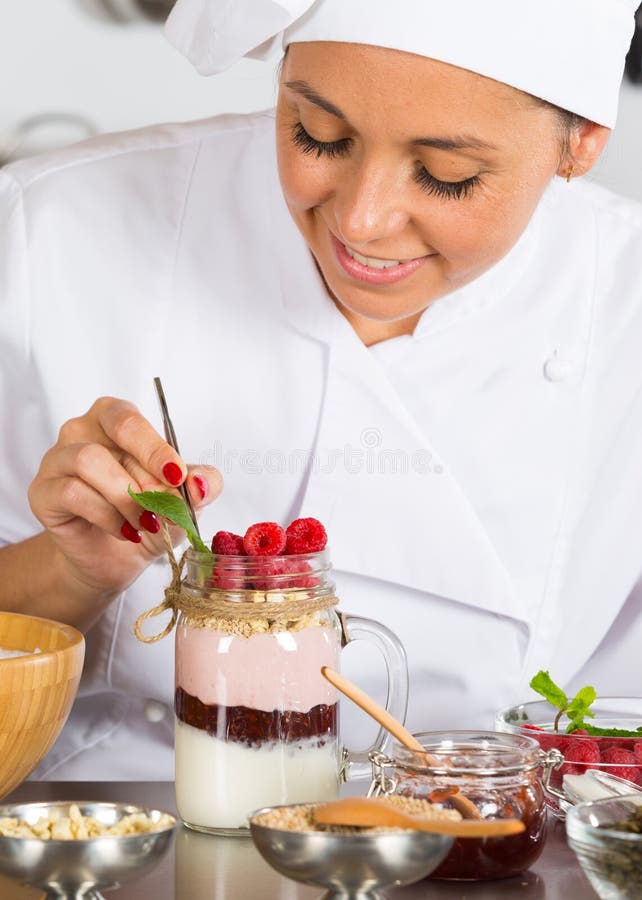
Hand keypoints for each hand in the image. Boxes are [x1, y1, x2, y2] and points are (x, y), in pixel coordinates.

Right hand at [28, 396, 222, 601]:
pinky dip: (107, 516)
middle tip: (164, 501)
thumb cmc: (147, 516)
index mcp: (116, 420)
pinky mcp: (42, 491)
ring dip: (126, 496)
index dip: (157, 446)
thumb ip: (199, 485)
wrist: (114, 559)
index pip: (132, 419)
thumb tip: (203, 483)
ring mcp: (57, 458)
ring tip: (146, 523)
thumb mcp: (183, 501)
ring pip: (88, 460)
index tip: (177, 475)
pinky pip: (73, 492)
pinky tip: (124, 531)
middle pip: (114, 428)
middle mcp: (82, 429)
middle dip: (146, 466)